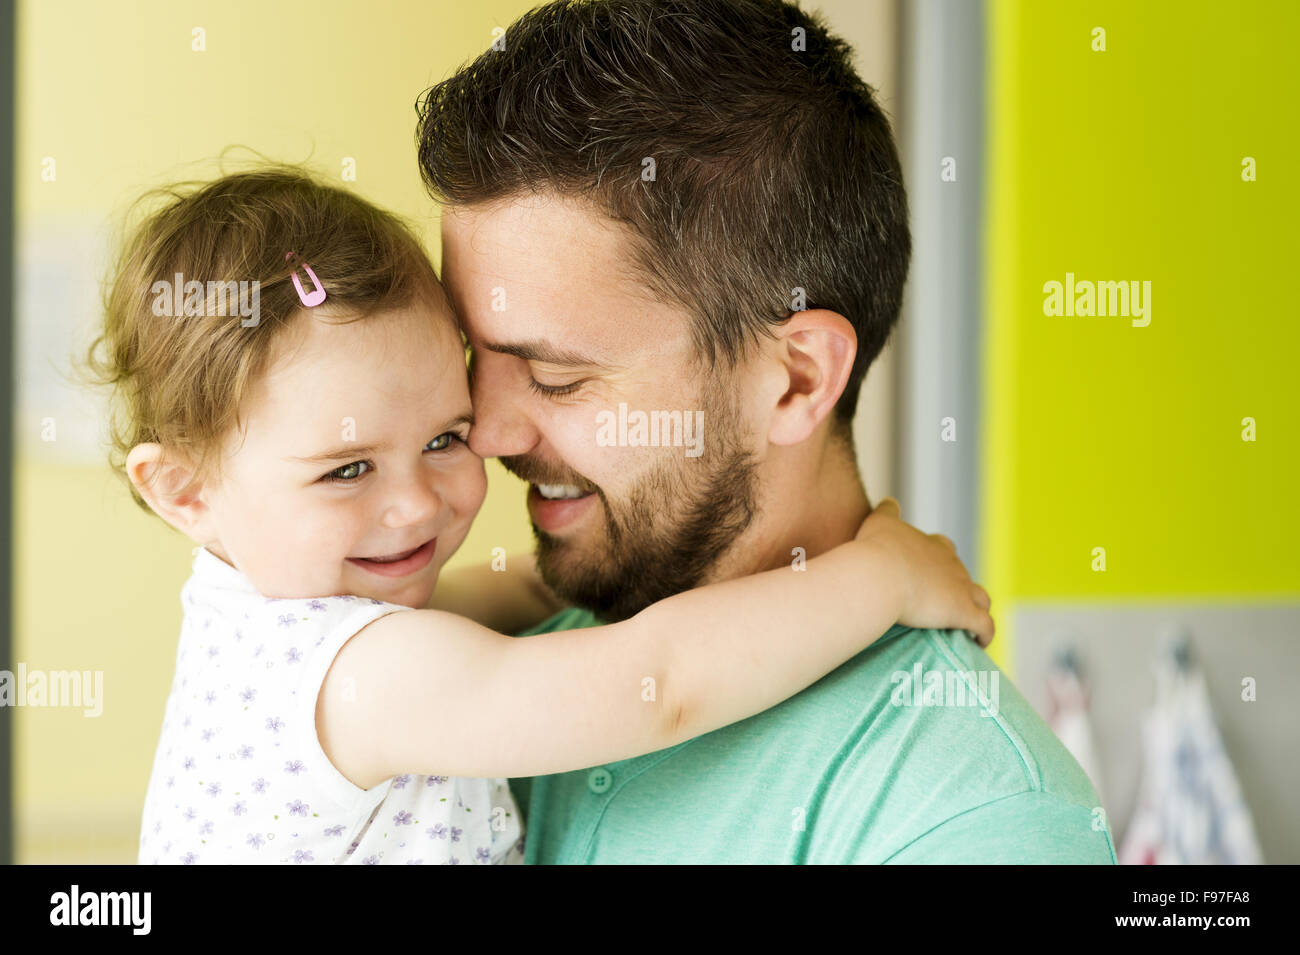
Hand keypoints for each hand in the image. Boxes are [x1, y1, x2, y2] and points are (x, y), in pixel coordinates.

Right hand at [855, 497, 994, 646]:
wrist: (880, 575)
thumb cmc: (876, 549)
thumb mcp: (878, 522)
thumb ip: (886, 511)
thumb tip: (890, 501)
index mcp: (931, 545)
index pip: (942, 548)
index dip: (937, 559)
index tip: (927, 570)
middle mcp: (951, 564)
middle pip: (962, 573)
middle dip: (956, 585)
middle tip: (940, 601)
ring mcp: (961, 588)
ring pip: (981, 598)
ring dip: (976, 608)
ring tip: (965, 625)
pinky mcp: (963, 612)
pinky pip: (985, 625)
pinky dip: (985, 634)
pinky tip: (979, 643)